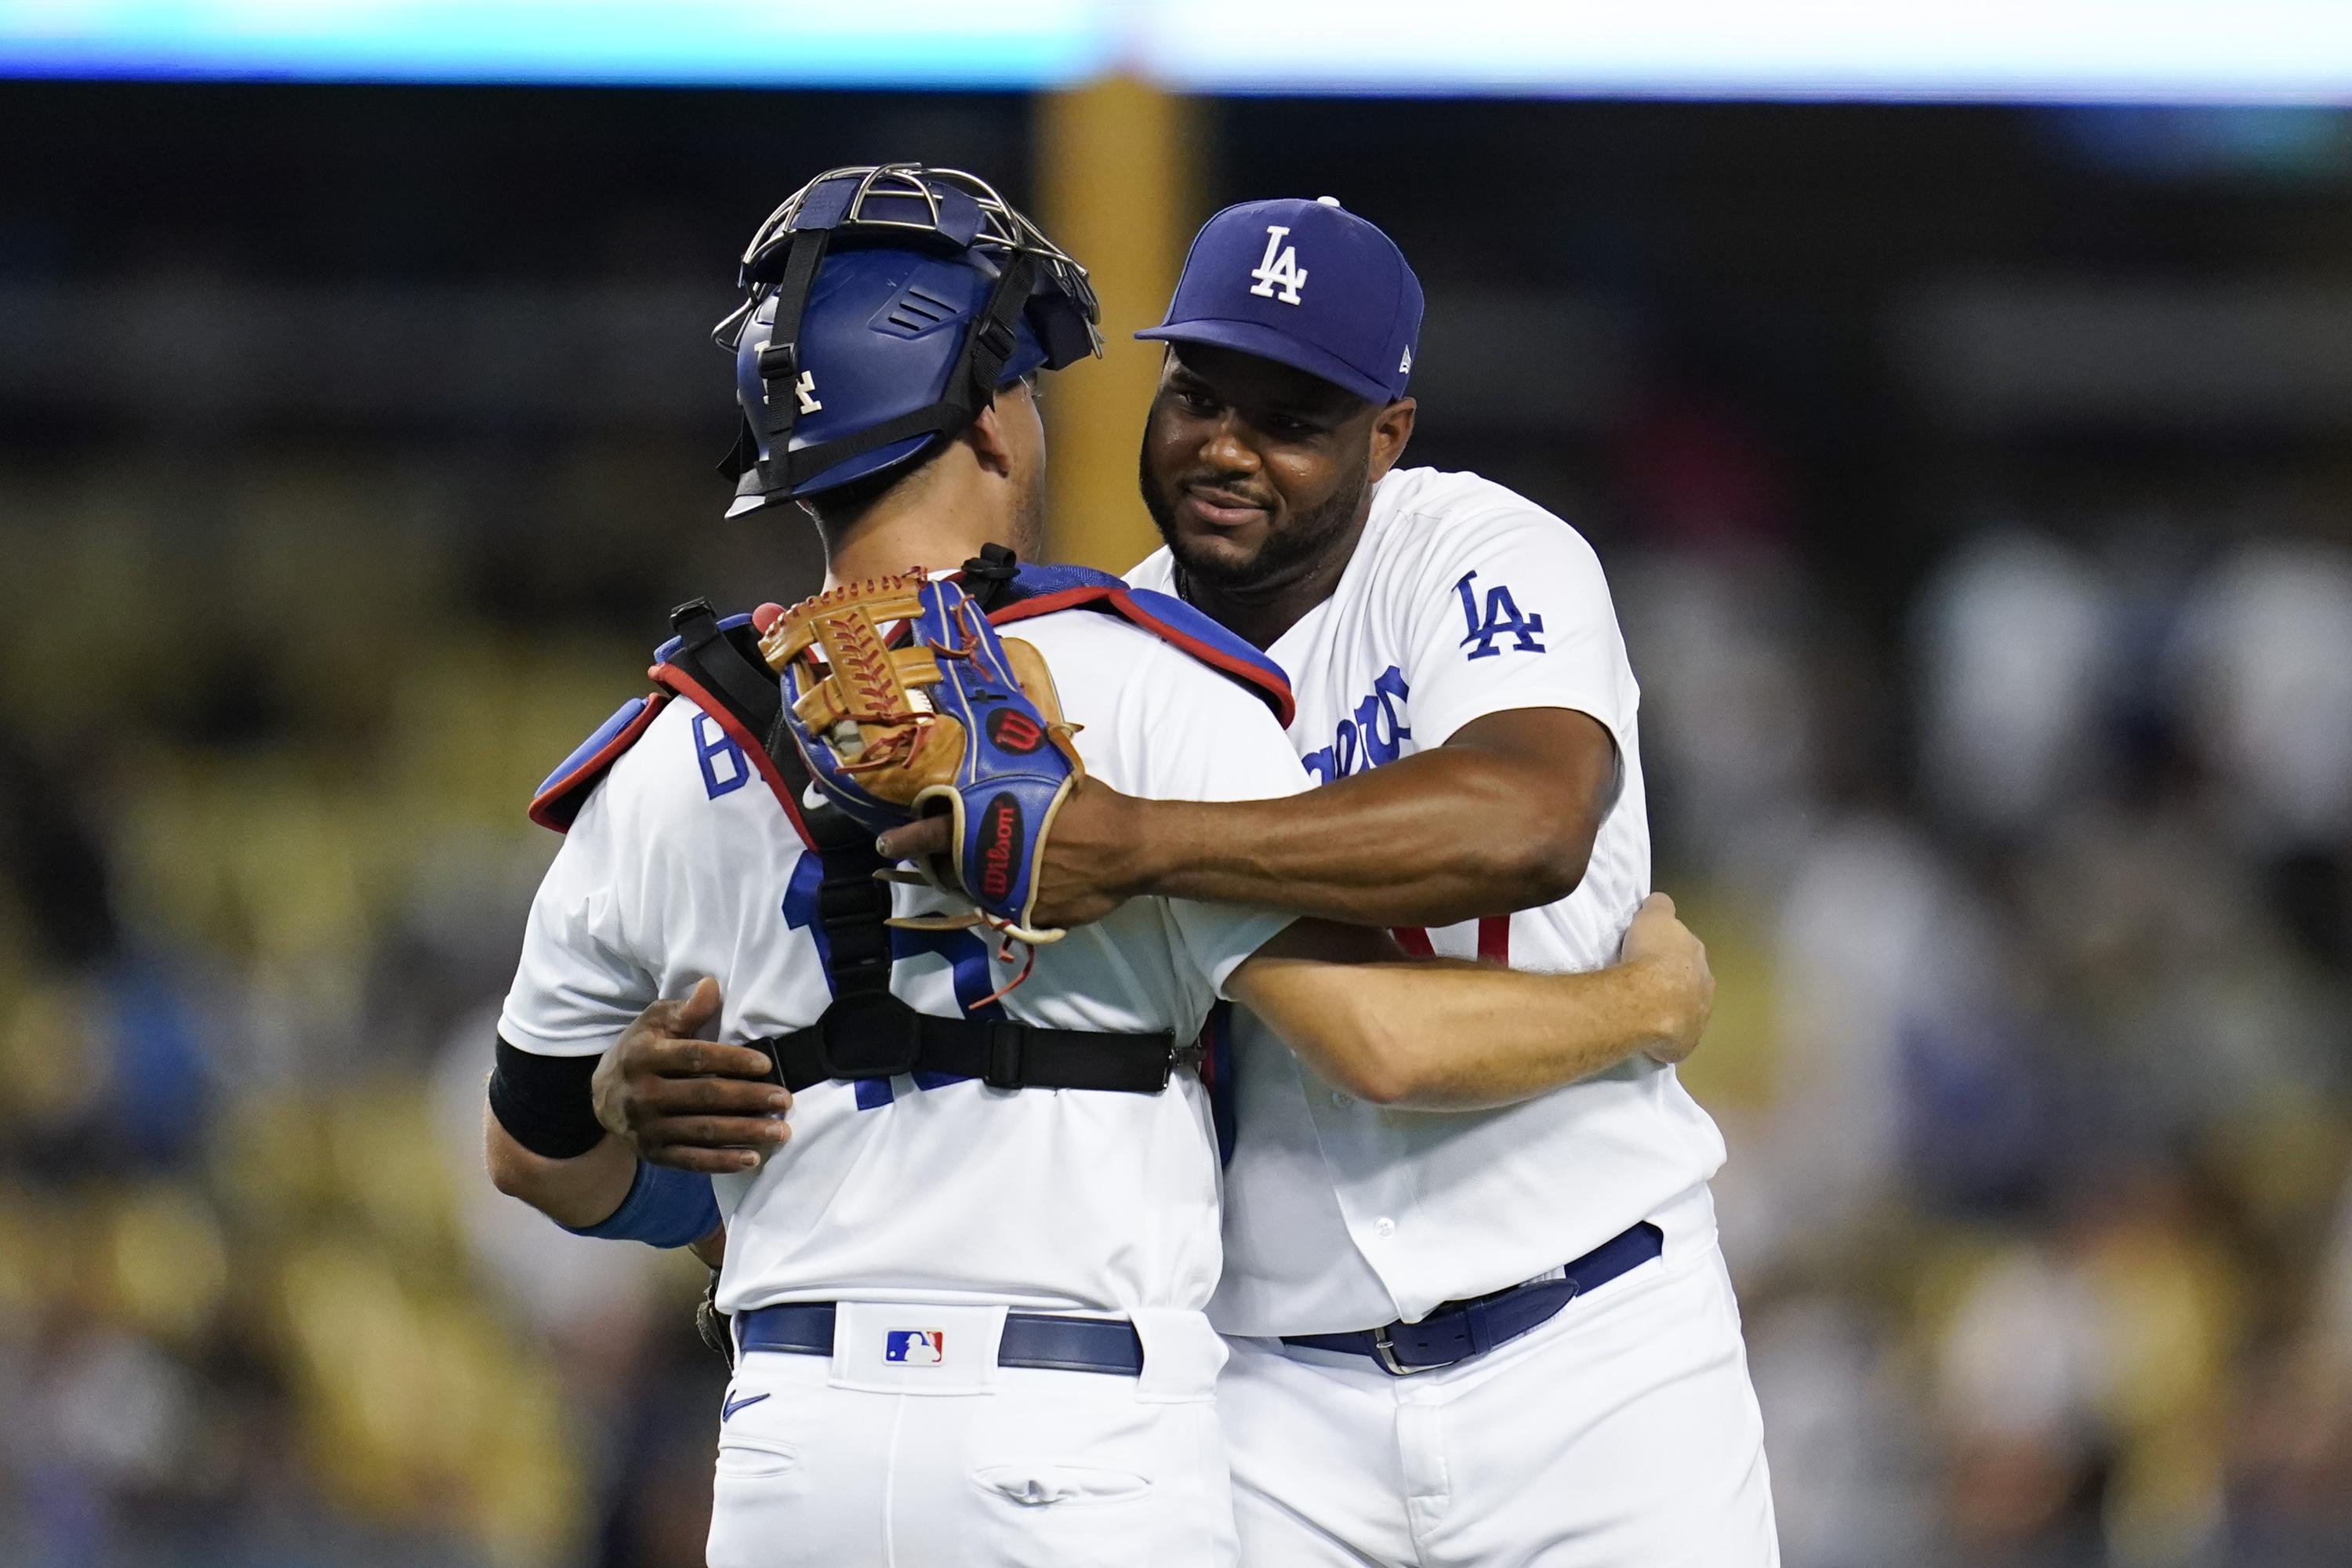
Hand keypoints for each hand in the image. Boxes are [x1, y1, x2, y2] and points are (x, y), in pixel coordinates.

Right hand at [591, 978, 792, 1172]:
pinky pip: (691, 1160)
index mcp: (644, 1056)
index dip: (732, 1061)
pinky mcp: (653, 1153)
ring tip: (781, 1131)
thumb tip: (712, 986)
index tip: (767, 1065)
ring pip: (702, 1131)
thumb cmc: (640, 1050)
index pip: (695, 1057)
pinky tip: (752, 1158)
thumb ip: (686, 1010)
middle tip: (784, 1100)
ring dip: (745, 1132)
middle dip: (748, 1098)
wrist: (602, 1095)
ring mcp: (647, 1128)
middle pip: (704, 1096)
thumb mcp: (655, 1022)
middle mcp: (642, 1094)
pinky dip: (722, 1162)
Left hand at [874, 776, 1143, 929]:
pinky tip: (1029, 880)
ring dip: (973, 880)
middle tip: (940, 855)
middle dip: (942, 864)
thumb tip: (1010, 734)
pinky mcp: (1031, 918)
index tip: (885, 844)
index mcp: (994, 828)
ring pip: (976, 893)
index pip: (937, 834)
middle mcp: (995, 867)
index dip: (908, 838)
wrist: (1131, 849)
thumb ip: (1019, 772)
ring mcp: (1012, 897)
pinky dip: (1010, 896)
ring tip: (992, 863)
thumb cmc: (1092, 807)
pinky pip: (1008, 910)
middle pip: (951, 871)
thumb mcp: (1052, 778)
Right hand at [1619, 893, 1713, 1065]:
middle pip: (1691, 983)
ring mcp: (1699, 1019)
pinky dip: (1664, 1037)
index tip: (1653, 955)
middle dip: (1675, 983)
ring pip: (1686, 1012)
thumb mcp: (1654, 917)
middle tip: (1648, 983)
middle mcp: (1706, 987)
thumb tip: (1660, 903)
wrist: (1651, 999)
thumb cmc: (1652, 955)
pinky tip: (1648, 1034)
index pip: (1687, 953)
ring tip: (1647, 1010)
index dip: (1670, 953)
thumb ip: (1659, 908)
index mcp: (1698, 957)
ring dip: (1671, 1010)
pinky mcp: (1686, 1044)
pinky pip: (1675, 1039)